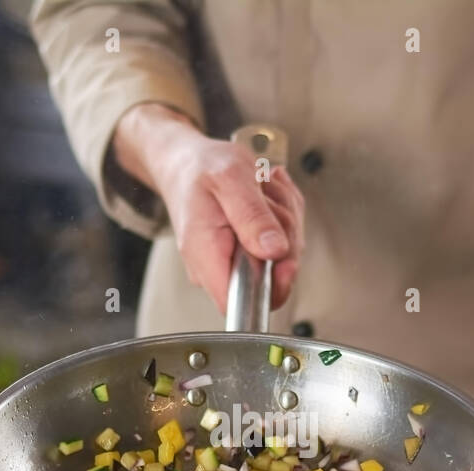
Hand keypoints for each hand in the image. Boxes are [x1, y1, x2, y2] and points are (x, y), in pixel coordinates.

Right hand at [111, 103, 303, 313]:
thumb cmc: (201, 168)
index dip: (271, 287)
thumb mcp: (230, 178)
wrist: (188, 163)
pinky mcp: (248, 256)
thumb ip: (252, 215)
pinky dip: (283, 217)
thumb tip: (274, 250)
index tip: (283, 254)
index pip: (240, 303)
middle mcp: (217, 268)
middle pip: (271, 278)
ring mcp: (234, 264)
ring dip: (285, 220)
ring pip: (282, 259)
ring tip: (263, 192)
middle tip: (268, 199)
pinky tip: (267, 198)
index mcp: (206, 255)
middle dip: (285, 235)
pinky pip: (282, 246)